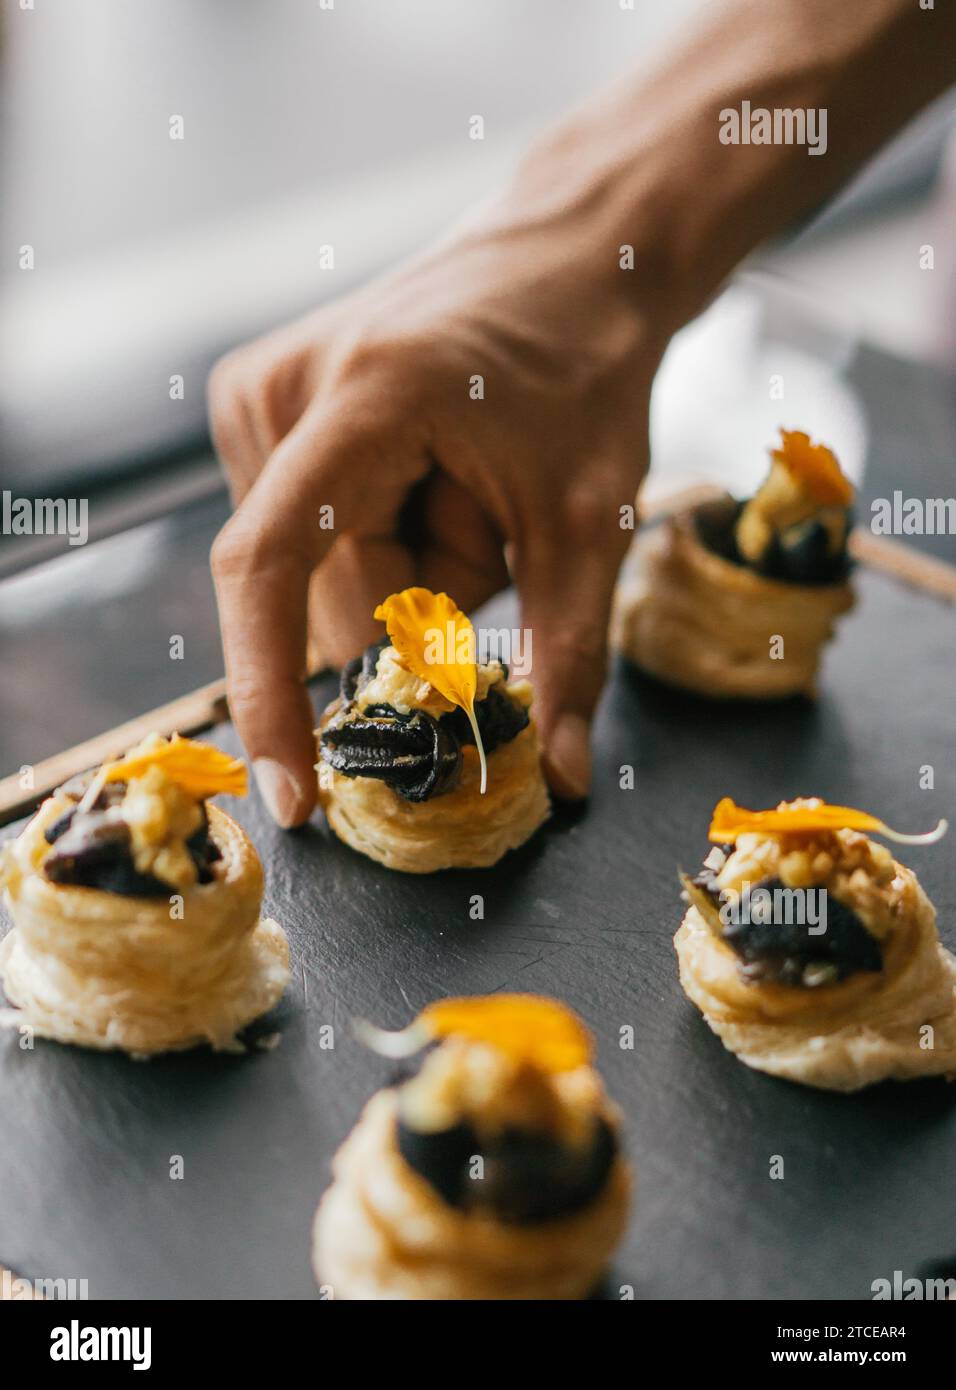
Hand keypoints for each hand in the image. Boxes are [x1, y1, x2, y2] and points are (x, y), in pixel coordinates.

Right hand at [209, 182, 668, 826]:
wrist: (571, 255)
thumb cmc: (588, 367)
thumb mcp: (591, 519)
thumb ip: (570, 655)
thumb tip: (561, 783)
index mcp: (359, 398)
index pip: (269, 569)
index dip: (270, 695)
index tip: (297, 796)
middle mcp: (281, 390)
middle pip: (322, 591)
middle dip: (414, 601)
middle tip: (495, 523)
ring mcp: (263, 390)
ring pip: (319, 572)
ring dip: (404, 564)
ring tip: (467, 479)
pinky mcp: (263, 404)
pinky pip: (313, 535)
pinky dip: (382, 535)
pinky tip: (429, 468)